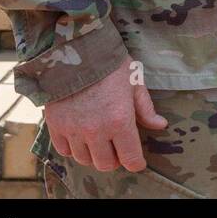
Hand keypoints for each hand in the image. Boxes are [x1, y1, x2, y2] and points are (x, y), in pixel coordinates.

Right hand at [43, 60, 167, 172]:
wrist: (76, 52)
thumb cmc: (111, 66)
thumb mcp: (134, 84)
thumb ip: (146, 109)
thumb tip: (160, 125)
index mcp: (120, 121)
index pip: (130, 158)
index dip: (136, 163)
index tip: (138, 161)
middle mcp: (96, 131)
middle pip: (106, 164)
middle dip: (115, 160)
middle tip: (118, 149)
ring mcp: (74, 131)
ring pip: (85, 160)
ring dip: (94, 155)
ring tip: (100, 142)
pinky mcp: (56, 127)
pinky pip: (64, 151)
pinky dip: (74, 149)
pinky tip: (81, 137)